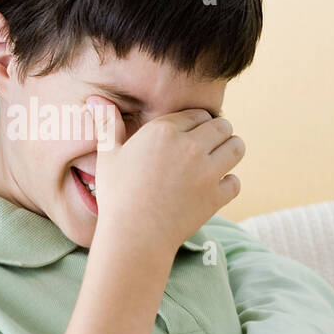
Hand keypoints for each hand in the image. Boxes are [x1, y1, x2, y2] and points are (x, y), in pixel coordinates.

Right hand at [87, 95, 243, 253]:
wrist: (133, 236)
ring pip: (237, 148)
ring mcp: (207, 172)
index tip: (191, 133)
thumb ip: (109, 124)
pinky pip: (236, 181)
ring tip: (218, 159)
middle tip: (208, 145)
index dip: (197, 122)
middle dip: (218, 133)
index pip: (198, 114)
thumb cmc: (117, 195)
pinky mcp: (216, 197)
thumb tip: (95, 98)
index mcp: (164, 131)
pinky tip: (214, 187)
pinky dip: (228, 184)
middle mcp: (190, 146)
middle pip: (223, 126)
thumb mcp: (108, 156)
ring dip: (230, 151)